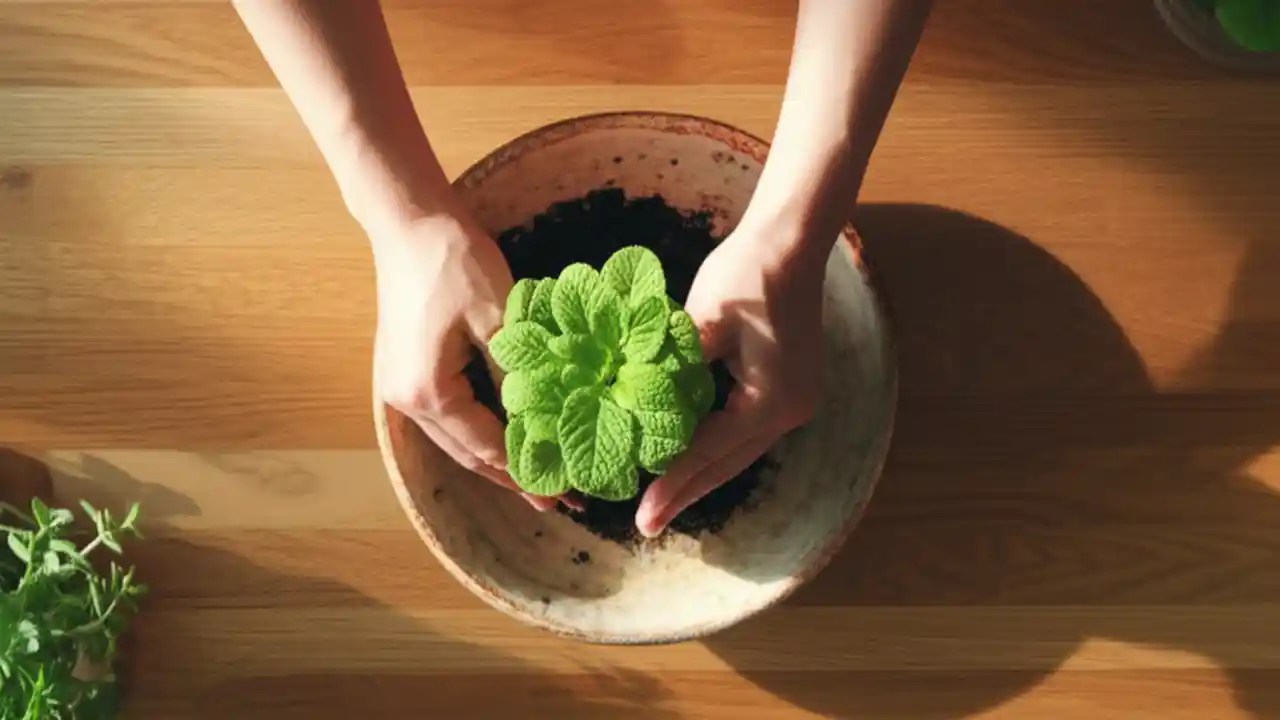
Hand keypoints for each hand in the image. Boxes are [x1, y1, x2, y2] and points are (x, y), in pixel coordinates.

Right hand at [371, 211, 560, 511]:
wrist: (408, 222)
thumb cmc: (453, 261)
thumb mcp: (499, 315)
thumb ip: (521, 371)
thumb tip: (552, 415)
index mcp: (429, 392)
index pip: (489, 448)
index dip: (530, 473)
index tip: (567, 494)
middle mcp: (407, 401)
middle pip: (469, 455)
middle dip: (515, 478)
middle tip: (561, 499)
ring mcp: (401, 387)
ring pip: (457, 439)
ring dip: (498, 458)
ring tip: (540, 477)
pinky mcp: (406, 371)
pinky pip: (449, 416)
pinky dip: (480, 431)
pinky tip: (509, 436)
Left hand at [635, 219, 827, 536]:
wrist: (790, 241)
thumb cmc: (744, 275)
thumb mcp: (700, 325)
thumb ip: (673, 374)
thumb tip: (634, 410)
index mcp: (771, 401)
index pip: (709, 453)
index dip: (671, 485)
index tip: (640, 518)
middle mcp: (791, 410)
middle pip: (727, 464)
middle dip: (685, 493)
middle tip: (644, 527)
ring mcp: (795, 400)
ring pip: (737, 449)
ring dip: (699, 472)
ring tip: (660, 500)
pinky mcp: (789, 387)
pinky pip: (745, 427)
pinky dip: (714, 444)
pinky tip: (686, 455)